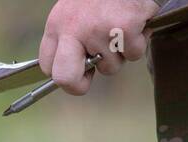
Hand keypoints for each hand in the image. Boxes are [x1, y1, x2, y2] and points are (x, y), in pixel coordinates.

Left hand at [39, 0, 159, 94]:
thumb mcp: (73, 12)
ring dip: (119, 53)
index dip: (65, 76)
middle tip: (95, 67)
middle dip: (81, 83)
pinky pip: (134, 53)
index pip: (48, 67)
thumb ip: (69, 40)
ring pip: (110, 67)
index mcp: (56, 26)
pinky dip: (140, 41)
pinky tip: (136, 22)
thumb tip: (79, 72)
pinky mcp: (126, 27)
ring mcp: (99, 30)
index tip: (78, 72)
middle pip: (65, 78)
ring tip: (121, 28)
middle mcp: (73, 30)